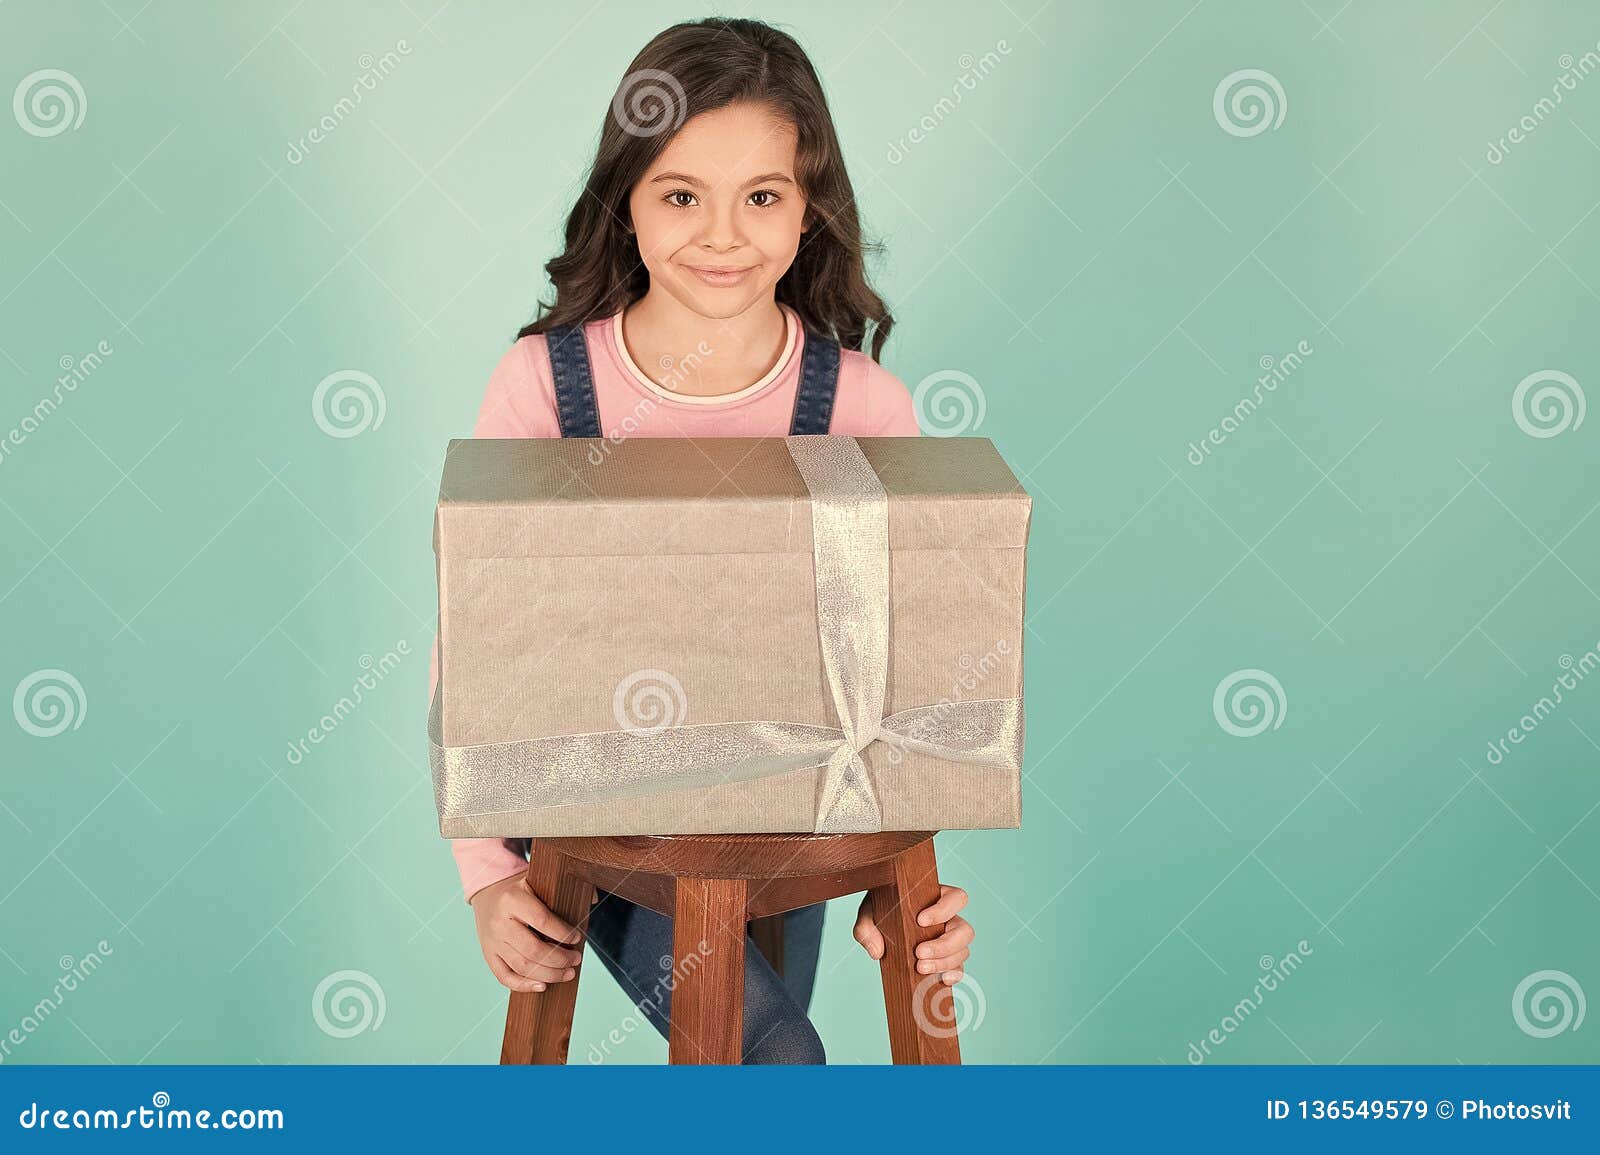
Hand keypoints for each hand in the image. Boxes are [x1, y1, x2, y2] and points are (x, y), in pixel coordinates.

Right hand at [469, 872, 584, 992]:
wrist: (489, 895)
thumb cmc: (520, 890)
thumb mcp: (538, 881)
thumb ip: (565, 889)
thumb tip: (594, 900)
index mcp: (512, 899)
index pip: (541, 920)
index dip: (563, 933)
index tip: (578, 938)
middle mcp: (499, 922)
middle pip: (533, 949)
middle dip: (560, 959)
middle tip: (576, 960)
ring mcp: (492, 941)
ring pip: (522, 967)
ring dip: (549, 974)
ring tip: (568, 973)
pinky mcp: (488, 955)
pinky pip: (505, 977)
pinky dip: (525, 985)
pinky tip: (543, 985)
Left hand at [853, 884, 971, 984]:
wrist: (880, 927)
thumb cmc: (880, 911)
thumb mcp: (869, 912)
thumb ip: (867, 928)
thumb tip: (876, 952)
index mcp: (937, 897)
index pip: (957, 898)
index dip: (944, 909)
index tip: (920, 920)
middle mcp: (950, 919)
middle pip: (965, 931)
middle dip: (944, 945)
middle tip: (919, 953)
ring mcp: (951, 940)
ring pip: (963, 951)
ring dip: (944, 962)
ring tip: (920, 968)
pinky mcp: (947, 960)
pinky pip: (959, 969)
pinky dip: (953, 975)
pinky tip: (941, 980)